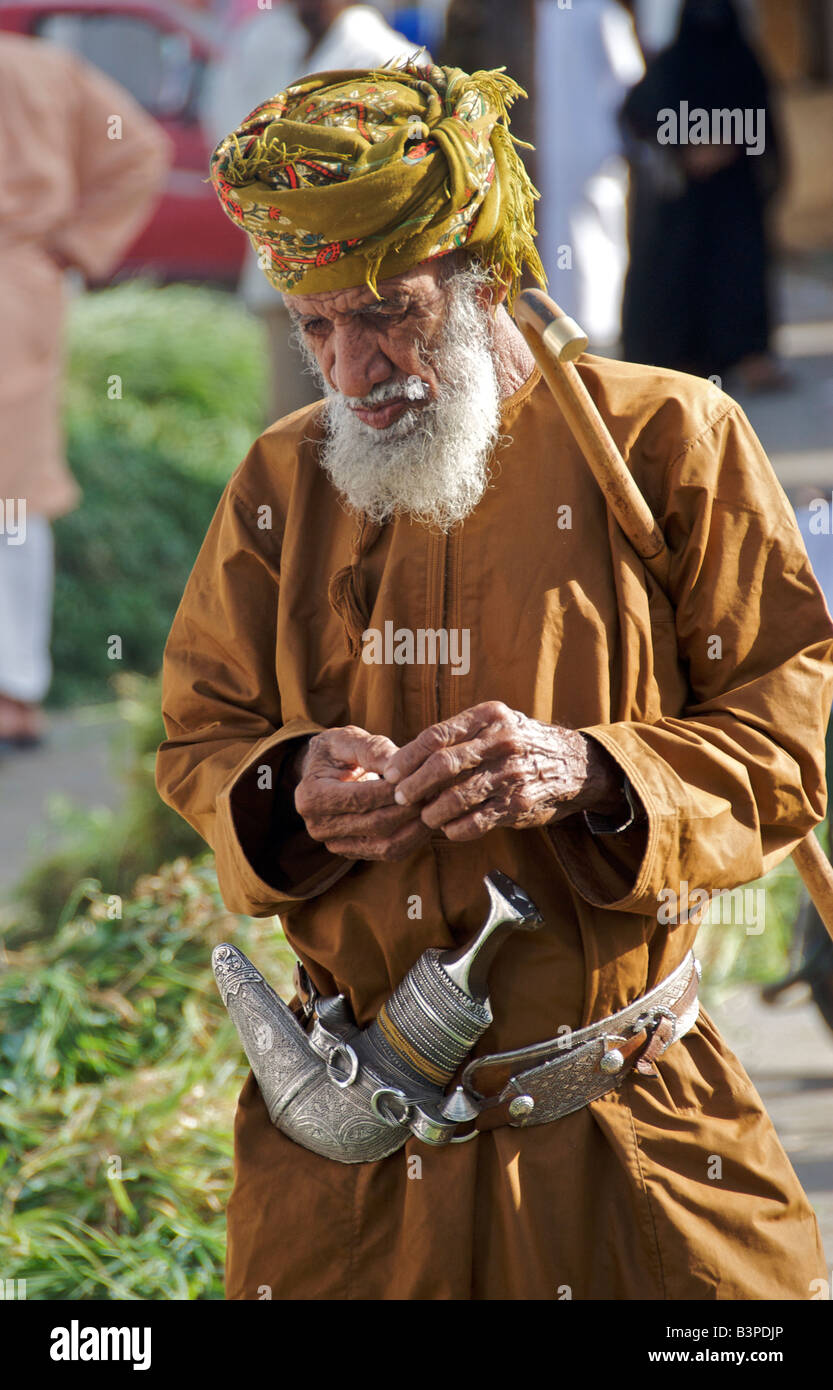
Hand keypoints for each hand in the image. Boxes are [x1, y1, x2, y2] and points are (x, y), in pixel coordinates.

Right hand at [293, 726, 431, 860]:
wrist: (324, 771)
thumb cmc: (337, 751)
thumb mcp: (348, 739)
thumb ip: (372, 749)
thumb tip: (400, 762)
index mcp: (311, 797)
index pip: (360, 798)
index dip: (393, 790)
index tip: (423, 776)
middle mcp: (318, 827)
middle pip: (375, 823)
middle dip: (409, 808)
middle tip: (437, 790)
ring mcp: (336, 844)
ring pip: (385, 844)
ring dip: (416, 827)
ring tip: (436, 804)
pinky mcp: (354, 852)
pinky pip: (389, 852)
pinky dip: (413, 838)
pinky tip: (428, 819)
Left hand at [382, 701, 625, 841]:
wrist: (573, 764)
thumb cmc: (519, 743)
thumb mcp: (495, 724)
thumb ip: (458, 736)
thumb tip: (405, 758)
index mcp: (490, 716)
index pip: (437, 736)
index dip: (408, 757)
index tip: (389, 773)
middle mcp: (502, 741)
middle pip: (443, 765)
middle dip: (414, 785)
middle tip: (399, 798)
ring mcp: (513, 773)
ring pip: (458, 796)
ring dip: (433, 811)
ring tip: (423, 817)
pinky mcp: (520, 802)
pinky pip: (479, 820)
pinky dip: (458, 828)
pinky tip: (449, 830)